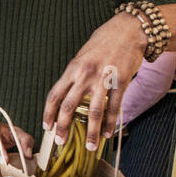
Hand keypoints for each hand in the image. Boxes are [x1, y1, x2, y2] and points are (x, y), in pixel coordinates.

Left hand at [42, 12, 144, 151]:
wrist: (129, 30)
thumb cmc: (105, 41)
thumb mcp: (83, 55)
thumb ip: (75, 74)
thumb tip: (68, 93)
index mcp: (73, 69)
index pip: (55, 95)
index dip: (48, 113)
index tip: (47, 126)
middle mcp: (85, 75)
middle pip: (69, 106)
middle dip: (64, 127)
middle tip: (61, 141)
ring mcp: (103, 80)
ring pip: (93, 112)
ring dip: (91, 132)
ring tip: (90, 146)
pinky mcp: (121, 82)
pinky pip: (114, 107)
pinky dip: (110, 122)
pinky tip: (107, 133)